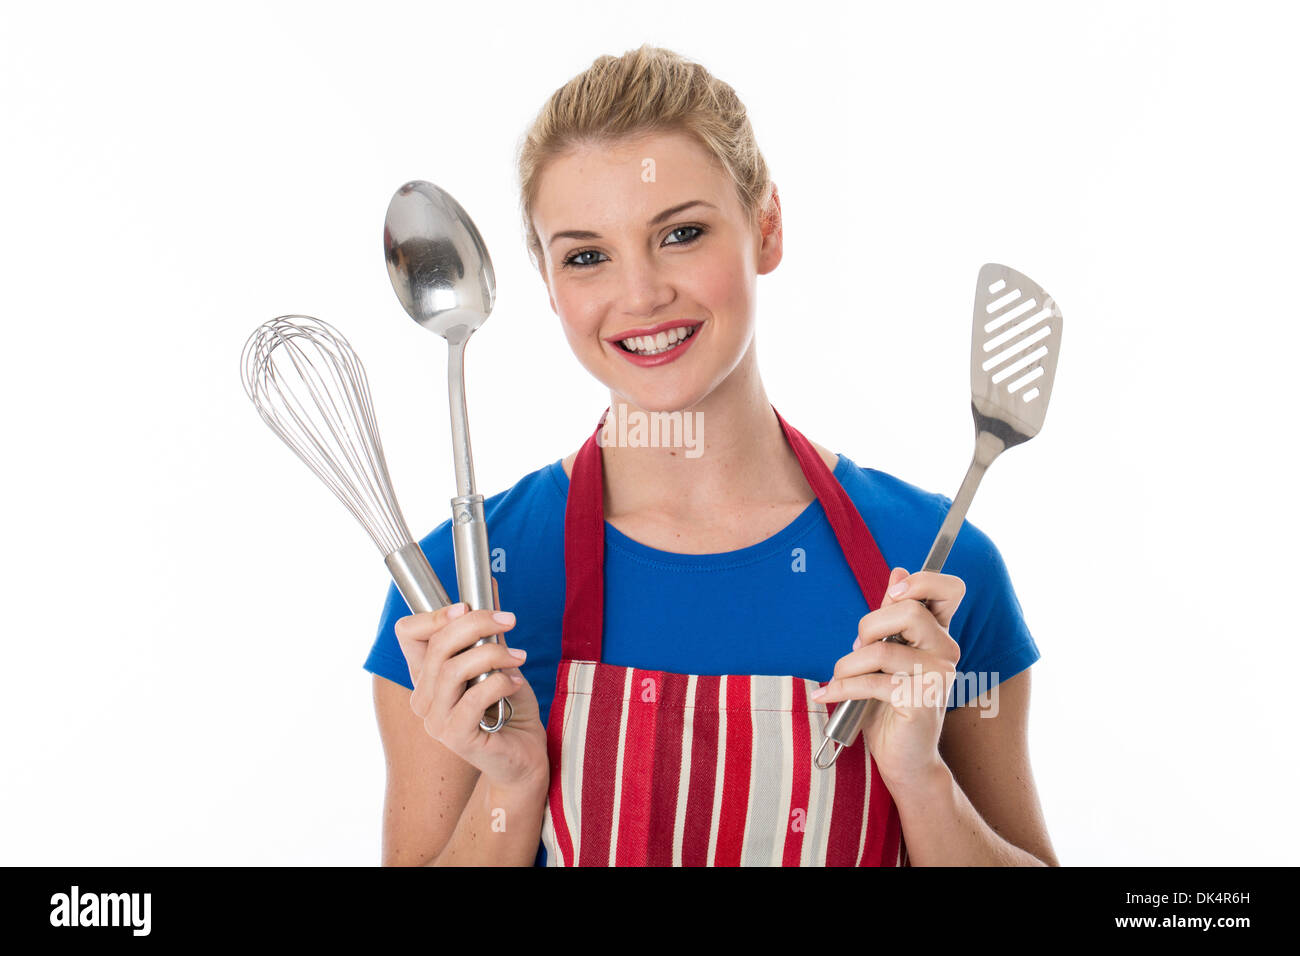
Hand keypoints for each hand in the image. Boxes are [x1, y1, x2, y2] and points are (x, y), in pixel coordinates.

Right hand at [393, 577, 547, 792]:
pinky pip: (473, 698)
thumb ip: (488, 632)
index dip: (434, 614)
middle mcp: (423, 697)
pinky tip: (516, 683)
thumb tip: (492, 586)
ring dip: (493, 654)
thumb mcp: (498, 660)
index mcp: (426, 675)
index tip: (467, 605)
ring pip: (453, 669)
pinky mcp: (455, 737)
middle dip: (477, 624)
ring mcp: (435, 720)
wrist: (524, 754)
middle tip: (508, 620)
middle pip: (437, 645)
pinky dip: (500, 682)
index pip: (407, 633)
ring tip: (519, 657)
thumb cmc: (509, 707)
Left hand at [815, 567, 963, 790]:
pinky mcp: (921, 700)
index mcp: (938, 634)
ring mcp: (937, 676)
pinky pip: (872, 682)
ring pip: (883, 648)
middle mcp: (946, 651)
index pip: (950, 590)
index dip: (923, 581)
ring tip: (840, 677)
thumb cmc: (891, 706)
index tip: (893, 593)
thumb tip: (897, 572)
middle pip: (909, 610)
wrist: (904, 759)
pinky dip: (842, 687)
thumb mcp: (886, 656)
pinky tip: (828, 694)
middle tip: (858, 647)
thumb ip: (891, 618)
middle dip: (869, 625)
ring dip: (849, 664)